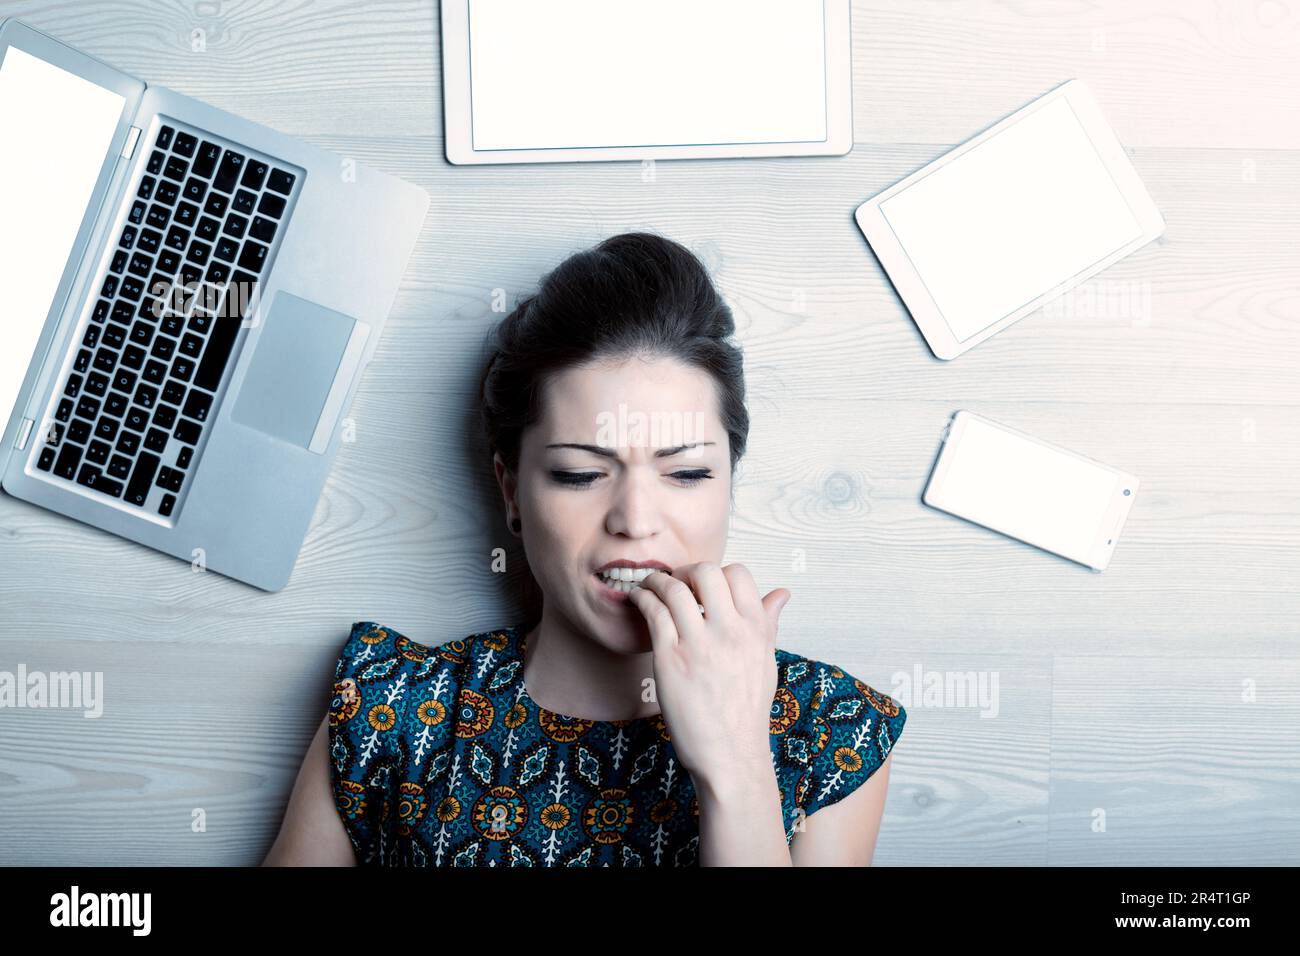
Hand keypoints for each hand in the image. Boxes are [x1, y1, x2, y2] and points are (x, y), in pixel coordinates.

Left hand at [627, 562, 790, 793]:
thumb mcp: (766, 661)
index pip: (738, 573)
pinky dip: (642, 599)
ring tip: (649, 587)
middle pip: (705, 572)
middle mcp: (731, 631)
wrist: (730, 754)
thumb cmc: (746, 710)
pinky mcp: (671, 659)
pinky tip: (639, 602)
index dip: (717, 572)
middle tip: (675, 582)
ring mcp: (700, 644)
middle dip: (685, 571)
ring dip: (656, 581)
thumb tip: (782, 593)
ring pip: (674, 588)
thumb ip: (768, 622)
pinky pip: (654, 613)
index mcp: (756, 629)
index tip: (702, 584)